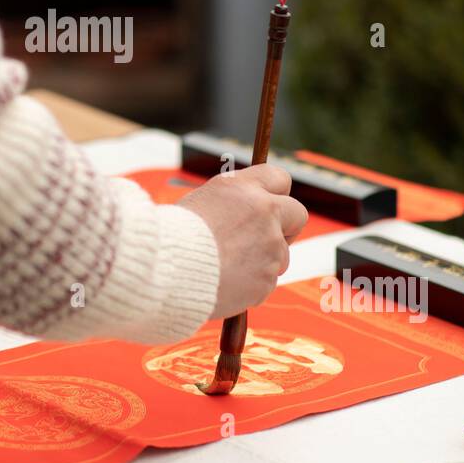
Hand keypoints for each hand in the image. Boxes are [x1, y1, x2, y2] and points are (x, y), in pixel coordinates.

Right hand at [178, 164, 308, 317]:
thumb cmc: (173, 236)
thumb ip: (233, 202)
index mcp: (243, 188)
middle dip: (287, 226)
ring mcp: (270, 247)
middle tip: (265, 238)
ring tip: (228, 266)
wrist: (165, 272)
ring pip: (281, 254)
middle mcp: (264, 212)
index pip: (279, 177)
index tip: (270, 206)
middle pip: (298, 214)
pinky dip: (251, 284)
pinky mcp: (267, 278)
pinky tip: (225, 282)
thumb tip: (248, 205)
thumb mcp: (202, 201)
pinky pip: (266, 281)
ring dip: (263, 260)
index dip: (276, 193)